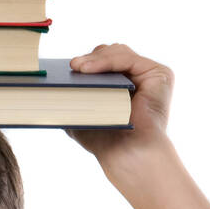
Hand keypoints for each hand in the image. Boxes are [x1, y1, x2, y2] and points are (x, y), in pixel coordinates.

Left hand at [65, 42, 173, 172]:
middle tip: (70, 66)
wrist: (129, 156)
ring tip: (76, 67)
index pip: (100, 63)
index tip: (62, 68)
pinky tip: (88, 69)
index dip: (84, 62)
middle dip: (89, 58)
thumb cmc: (107, 141)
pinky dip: (106, 61)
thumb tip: (50, 84)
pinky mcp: (159, 73)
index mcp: (121, 84)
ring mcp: (148, 74)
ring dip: (95, 58)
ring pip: (117, 52)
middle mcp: (137, 77)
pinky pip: (128, 59)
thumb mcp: (81, 115)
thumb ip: (72, 98)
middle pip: (109, 53)